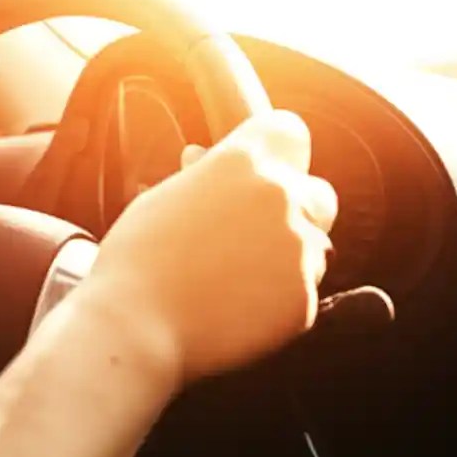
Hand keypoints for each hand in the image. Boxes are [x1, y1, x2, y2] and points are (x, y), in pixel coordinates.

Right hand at [84, 110, 337, 382]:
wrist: (136, 325)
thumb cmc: (137, 260)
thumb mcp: (163, 197)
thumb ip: (201, 175)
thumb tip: (205, 158)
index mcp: (243, 162)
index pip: (291, 131)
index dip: (278, 151)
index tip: (263, 169)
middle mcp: (281, 197)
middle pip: (319, 192)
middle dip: (297, 208)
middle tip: (254, 232)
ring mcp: (299, 249)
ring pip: (315, 246)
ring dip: (288, 257)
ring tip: (234, 277)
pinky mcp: (305, 298)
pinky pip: (304, 291)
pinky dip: (280, 299)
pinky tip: (237, 305)